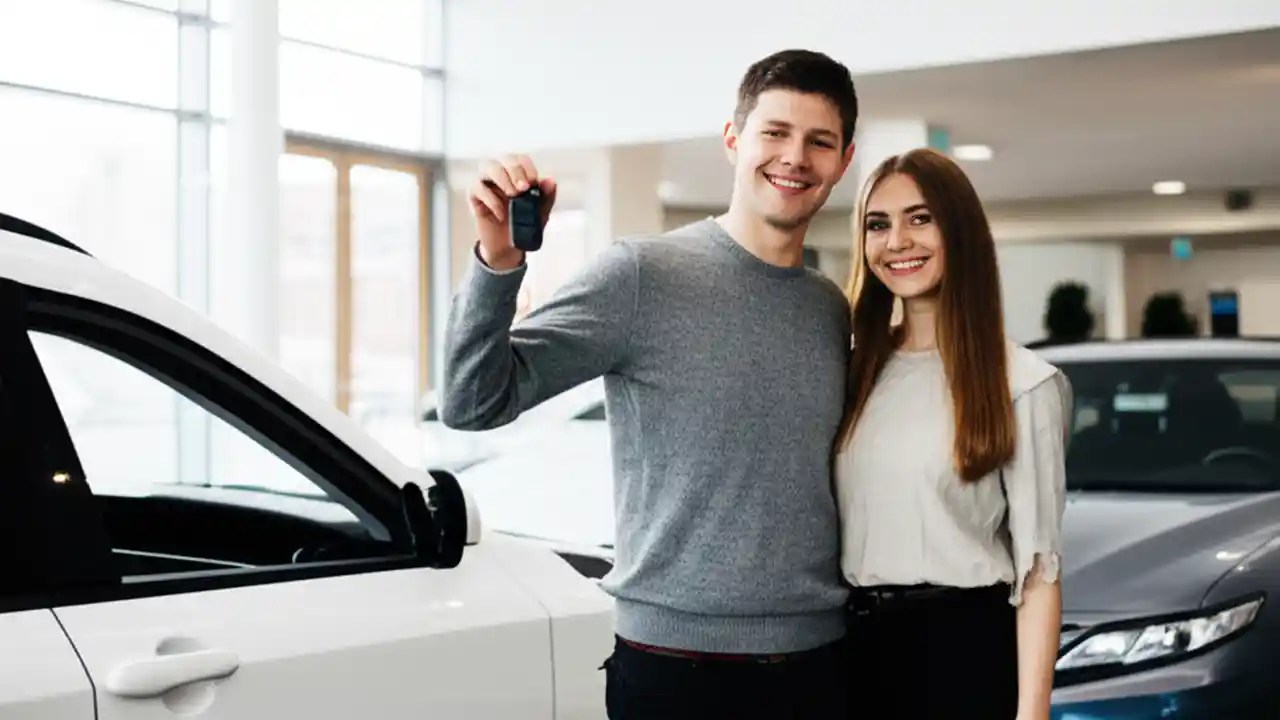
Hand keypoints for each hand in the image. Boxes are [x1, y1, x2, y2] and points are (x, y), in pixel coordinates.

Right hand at [468, 154, 557, 270]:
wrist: (508, 246)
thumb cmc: (523, 223)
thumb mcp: (540, 212)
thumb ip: (546, 196)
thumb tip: (551, 181)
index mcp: (517, 173)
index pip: (521, 159)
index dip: (527, 168)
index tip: (534, 183)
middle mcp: (500, 173)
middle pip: (505, 158)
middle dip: (515, 170)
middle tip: (524, 188)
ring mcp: (485, 182)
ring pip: (488, 166)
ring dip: (502, 178)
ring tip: (513, 195)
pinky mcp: (474, 196)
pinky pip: (477, 188)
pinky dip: (490, 199)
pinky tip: (501, 213)